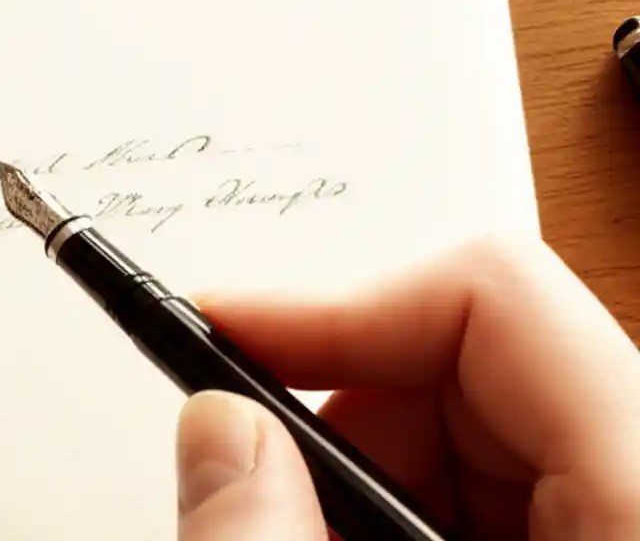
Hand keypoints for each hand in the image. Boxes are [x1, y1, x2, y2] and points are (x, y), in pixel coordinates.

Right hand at [176, 236, 639, 539]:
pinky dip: (397, 512)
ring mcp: (623, 516)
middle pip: (474, 357)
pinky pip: (489, 484)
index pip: (499, 302)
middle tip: (265, 492)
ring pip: (472, 423)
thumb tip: (219, 431)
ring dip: (364, 474)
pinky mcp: (589, 540)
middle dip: (343, 418)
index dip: (338, 305)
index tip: (228, 332)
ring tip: (309, 538)